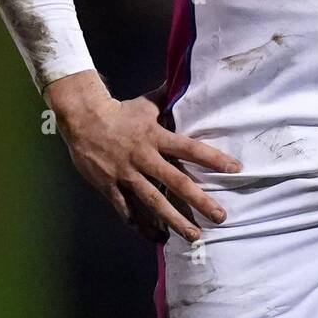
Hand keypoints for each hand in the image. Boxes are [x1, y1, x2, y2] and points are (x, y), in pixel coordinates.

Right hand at [45, 71, 241, 242]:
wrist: (82, 120)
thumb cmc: (119, 112)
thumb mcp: (146, 104)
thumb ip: (168, 98)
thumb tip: (184, 79)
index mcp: (156, 136)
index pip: (190, 149)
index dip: (213, 158)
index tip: (235, 169)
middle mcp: (144, 158)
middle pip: (176, 182)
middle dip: (199, 201)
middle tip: (220, 217)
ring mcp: (126, 175)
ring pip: (153, 202)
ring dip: (174, 221)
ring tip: (193, 236)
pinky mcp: (109, 187)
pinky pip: (127, 210)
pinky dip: (142, 225)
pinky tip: (156, 237)